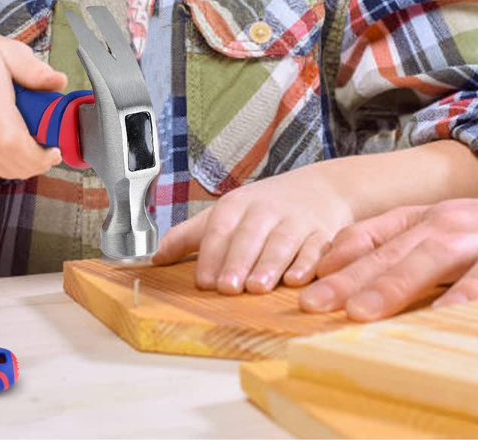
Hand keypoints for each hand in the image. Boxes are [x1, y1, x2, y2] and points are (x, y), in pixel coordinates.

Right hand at [0, 37, 66, 180]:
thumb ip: (32, 68)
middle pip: (6, 162)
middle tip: (45, 152)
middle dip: (33, 163)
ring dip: (15, 166)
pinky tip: (0, 149)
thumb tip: (59, 82)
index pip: (14, 142)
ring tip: (24, 146)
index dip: (38, 155)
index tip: (54, 151)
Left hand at [151, 166, 354, 293]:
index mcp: (237, 205)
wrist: (319, 189)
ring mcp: (295, 221)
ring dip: (269, 264)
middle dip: (238, 261)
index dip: (212, 255)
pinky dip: (308, 263)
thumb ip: (189, 236)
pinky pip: (315, 247)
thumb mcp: (225, 214)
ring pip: (282, 241)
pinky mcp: (322, 234)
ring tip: (258, 286)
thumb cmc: (264, 208)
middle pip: (250, 235)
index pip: (220, 229)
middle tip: (228, 288)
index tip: (205, 281)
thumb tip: (154, 259)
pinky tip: (297, 279)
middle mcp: (265, 210)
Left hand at [297, 184, 477, 319]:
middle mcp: (474, 230)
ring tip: (433, 323)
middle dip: (388, 283)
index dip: (349, 268)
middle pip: (427, 254)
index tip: (311, 295)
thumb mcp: (436, 223)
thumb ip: (386, 239)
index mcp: (438, 221)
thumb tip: (325, 264)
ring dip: (461, 294)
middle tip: (351, 313)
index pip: (386, 243)